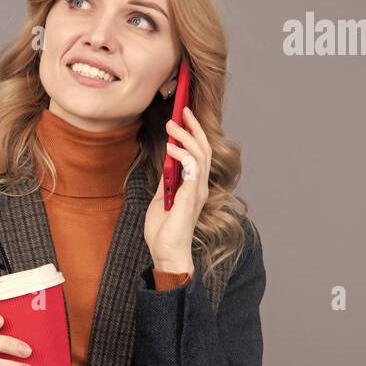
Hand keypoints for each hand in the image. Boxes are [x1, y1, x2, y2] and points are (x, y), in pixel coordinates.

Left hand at [144, 105, 209, 273]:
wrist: (166, 253)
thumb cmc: (163, 231)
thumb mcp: (162, 199)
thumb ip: (168, 182)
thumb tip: (166, 164)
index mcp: (194, 186)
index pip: (199, 154)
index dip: (194, 134)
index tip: (184, 117)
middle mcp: (199, 186)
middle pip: (203, 149)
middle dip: (193, 128)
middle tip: (182, 111)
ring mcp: (197, 191)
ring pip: (200, 155)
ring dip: (186, 136)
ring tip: (173, 124)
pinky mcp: (191, 197)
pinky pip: (192, 169)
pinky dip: (183, 155)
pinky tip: (170, 147)